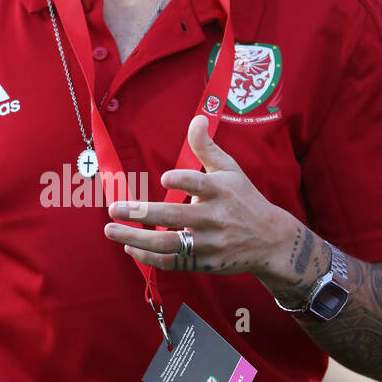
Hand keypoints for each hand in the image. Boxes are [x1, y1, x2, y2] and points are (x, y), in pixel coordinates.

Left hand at [103, 115, 284, 274]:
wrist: (271, 241)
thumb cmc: (244, 199)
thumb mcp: (230, 170)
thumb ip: (207, 148)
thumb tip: (197, 118)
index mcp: (221, 191)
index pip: (200, 184)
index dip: (182, 180)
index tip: (164, 178)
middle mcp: (215, 218)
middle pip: (175, 216)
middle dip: (141, 214)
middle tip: (114, 208)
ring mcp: (209, 243)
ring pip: (169, 243)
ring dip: (136, 239)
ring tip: (110, 229)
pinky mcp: (204, 263)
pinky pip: (172, 262)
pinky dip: (149, 257)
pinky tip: (130, 247)